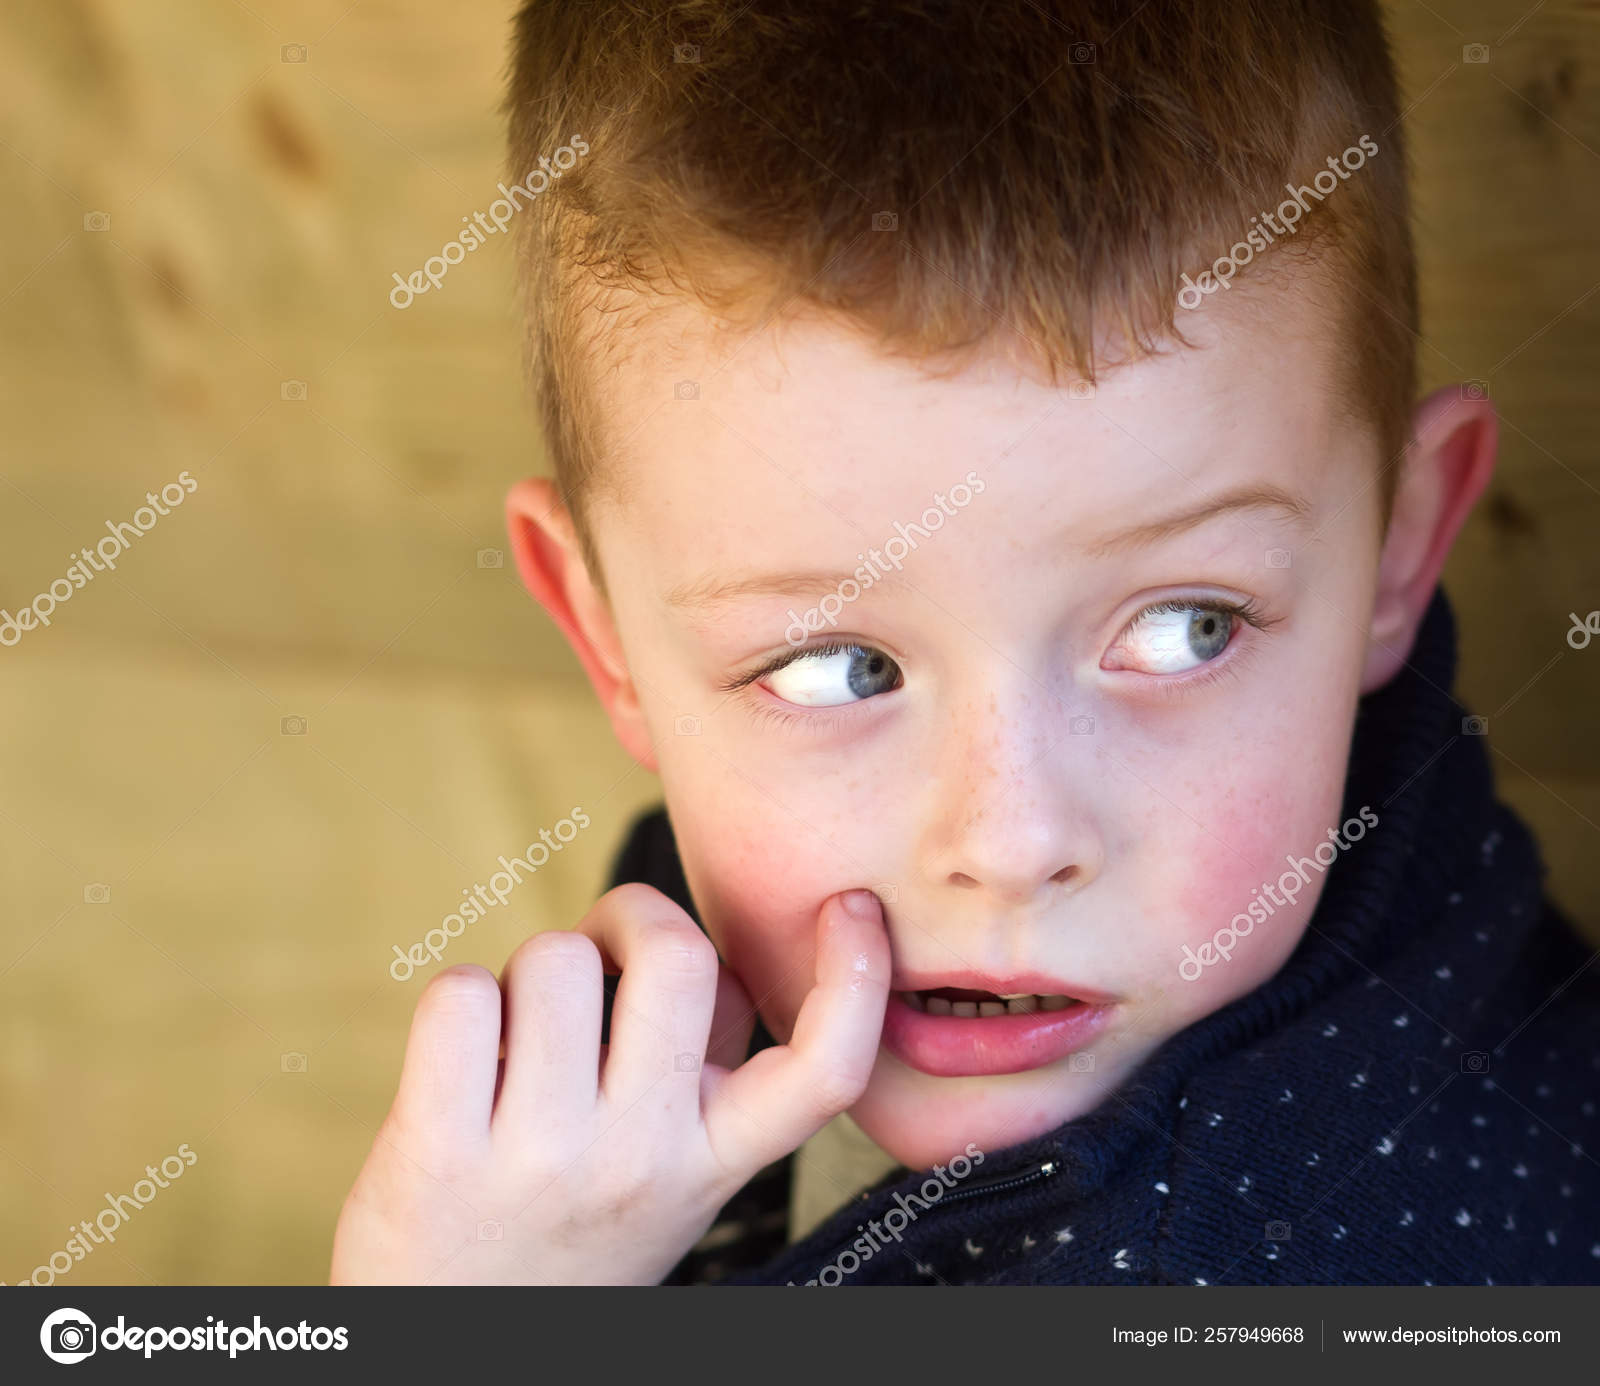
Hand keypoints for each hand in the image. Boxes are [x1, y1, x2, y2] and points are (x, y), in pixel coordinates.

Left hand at [330, 883, 888, 1283]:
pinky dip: (460, 998)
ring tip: (520, 1033)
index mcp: (714, 1158)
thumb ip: (708, 1068)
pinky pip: (461, 994)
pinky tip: (466, 1053)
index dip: (855, 976)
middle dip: (633, 917)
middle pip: (677, 956)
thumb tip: (713, 951)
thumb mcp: (676, 1170)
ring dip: (531, 971)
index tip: (851, 907)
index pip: (823, 1071)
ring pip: (555, 958)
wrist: (463, 1340)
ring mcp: (541, 1157)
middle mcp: (642, 1158)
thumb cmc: (573, 1224)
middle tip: (602, 950)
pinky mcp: (439, 1151)